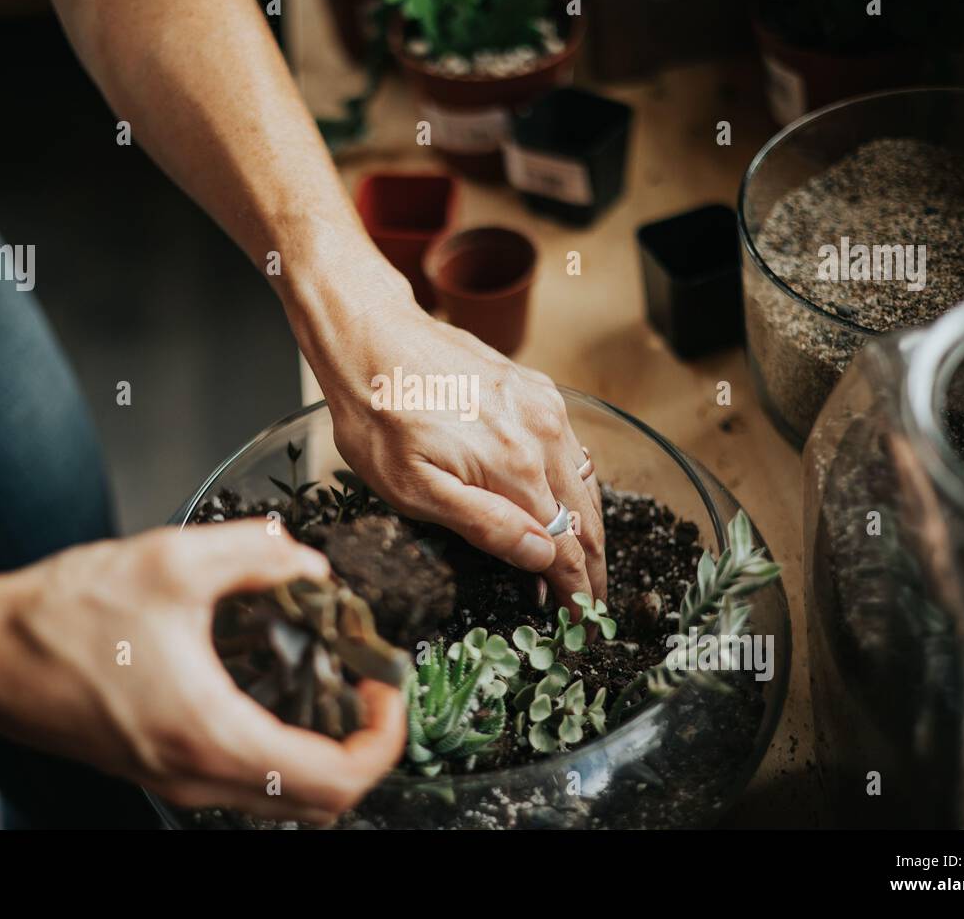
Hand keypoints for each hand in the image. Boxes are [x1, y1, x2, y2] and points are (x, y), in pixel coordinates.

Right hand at [0, 520, 404, 823]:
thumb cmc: (59, 617)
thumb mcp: (172, 560)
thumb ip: (257, 553)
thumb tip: (309, 562)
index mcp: (212, 735)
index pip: (336, 780)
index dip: (383, 737)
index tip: (388, 686)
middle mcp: (197, 774)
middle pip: (320, 801)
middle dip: (362, 744)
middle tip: (367, 681)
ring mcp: (176, 778)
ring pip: (282, 797)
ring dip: (323, 748)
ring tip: (328, 678)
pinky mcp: (159, 766)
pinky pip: (245, 780)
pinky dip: (280, 746)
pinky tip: (273, 684)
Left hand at [308, 285, 606, 607]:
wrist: (370, 337)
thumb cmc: (379, 416)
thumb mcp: (412, 488)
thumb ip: (484, 525)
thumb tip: (543, 556)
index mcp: (515, 467)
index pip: (566, 547)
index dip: (577, 592)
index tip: (583, 624)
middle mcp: (543, 435)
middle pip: (587, 520)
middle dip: (593, 570)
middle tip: (592, 610)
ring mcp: (545, 407)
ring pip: (585, 484)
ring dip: (588, 531)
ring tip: (583, 567)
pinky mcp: (537, 389)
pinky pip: (572, 450)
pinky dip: (575, 488)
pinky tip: (563, 505)